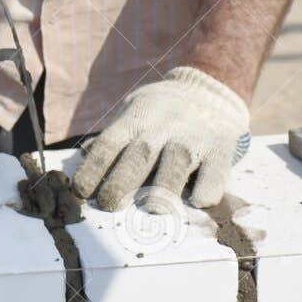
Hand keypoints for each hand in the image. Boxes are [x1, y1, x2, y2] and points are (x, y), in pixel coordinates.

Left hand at [71, 66, 249, 212]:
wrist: (208, 91)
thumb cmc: (161, 111)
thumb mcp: (134, 112)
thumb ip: (115, 136)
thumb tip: (84, 155)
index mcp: (138, 116)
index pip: (110, 143)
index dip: (93, 169)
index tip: (81, 193)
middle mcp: (164, 125)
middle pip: (140, 154)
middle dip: (121, 182)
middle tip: (109, 205)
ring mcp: (193, 136)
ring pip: (176, 162)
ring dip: (163, 189)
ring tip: (151, 209)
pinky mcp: (220, 148)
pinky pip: (215, 171)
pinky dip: (207, 188)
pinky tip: (197, 202)